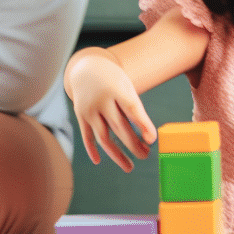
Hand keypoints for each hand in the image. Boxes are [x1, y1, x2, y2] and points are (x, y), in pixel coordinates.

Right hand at [66, 49, 155, 170]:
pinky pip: (86, 136)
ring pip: (103, 137)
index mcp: (116, 89)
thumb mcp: (126, 87)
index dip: (143, 125)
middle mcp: (101, 100)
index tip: (152, 140)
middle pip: (119, 127)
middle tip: (146, 155)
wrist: (87, 67)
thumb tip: (146, 139)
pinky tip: (99, 161)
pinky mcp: (80, 115)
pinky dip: (92, 150)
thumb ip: (134, 109)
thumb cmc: (114, 80)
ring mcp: (89, 109)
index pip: (132, 109)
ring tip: (129, 167)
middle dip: (133, 145)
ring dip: (117, 155)